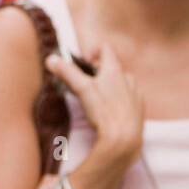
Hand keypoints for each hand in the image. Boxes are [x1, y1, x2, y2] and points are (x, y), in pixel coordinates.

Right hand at [44, 43, 143, 169]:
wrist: (124, 138)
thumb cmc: (103, 110)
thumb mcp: (81, 88)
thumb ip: (67, 72)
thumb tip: (51, 59)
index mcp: (115, 71)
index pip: (106, 49)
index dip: (93, 51)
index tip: (83, 62)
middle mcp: (128, 80)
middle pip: (112, 68)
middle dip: (98, 73)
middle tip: (84, 83)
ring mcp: (135, 95)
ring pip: (121, 84)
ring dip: (109, 86)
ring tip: (96, 98)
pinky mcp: (137, 111)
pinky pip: (128, 99)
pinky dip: (117, 101)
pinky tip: (108, 112)